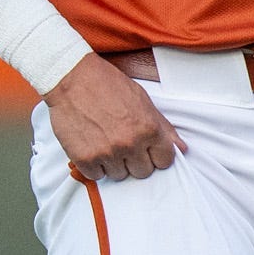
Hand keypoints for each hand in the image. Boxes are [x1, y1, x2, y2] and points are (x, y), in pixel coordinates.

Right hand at [48, 56, 184, 181]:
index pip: (165, 161)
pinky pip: (97, 176)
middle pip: (143, 172)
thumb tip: (181, 149)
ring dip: (114, 163)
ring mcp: (107, 153)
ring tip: (105, 141)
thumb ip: (164, 128)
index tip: (148, 150)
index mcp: (149, 129)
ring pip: (120, 175)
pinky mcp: (85, 158)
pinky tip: (92, 146)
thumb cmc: (108, 85)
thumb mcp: (143, 101)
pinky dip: (94, 165)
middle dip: (135, 160)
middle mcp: (130, 143)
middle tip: (123, 143)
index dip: (156, 155)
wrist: (72, 78)